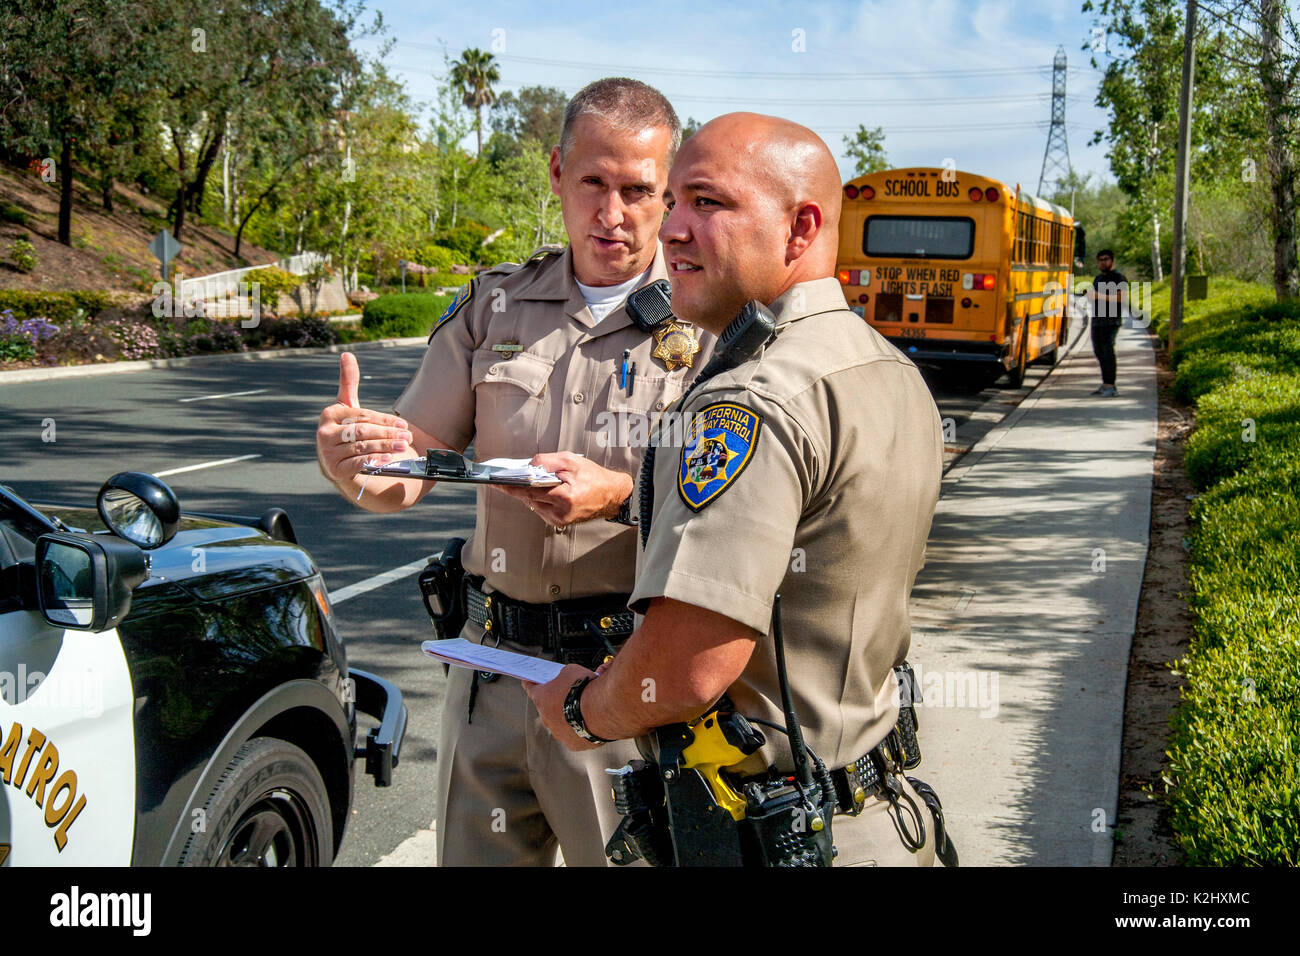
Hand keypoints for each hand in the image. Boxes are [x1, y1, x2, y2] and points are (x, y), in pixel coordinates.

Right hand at [316, 352, 413, 485]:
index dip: (385, 420)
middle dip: (388, 433)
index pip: (362, 415)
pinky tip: (388, 459)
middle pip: (363, 431)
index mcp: (329, 415)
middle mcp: (325, 433)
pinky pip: (356, 463)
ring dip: (385, 446)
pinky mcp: (334, 470)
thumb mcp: (347, 407)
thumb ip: (348, 382)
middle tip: (408, 436)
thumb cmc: (345, 430)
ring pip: (362, 447)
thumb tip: (346, 354)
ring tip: (403, 446)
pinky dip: (373, 461)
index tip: (404, 424)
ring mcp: (328, 453)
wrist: (336, 462)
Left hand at [494, 452, 632, 526]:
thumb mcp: (571, 460)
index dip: (511, 486)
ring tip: (532, 482)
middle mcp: (561, 512)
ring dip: (529, 493)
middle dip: (519, 487)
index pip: (530, 490)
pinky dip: (538, 499)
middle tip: (506, 478)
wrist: (611, 495)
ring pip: (533, 504)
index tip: (496, 482)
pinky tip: (543, 491)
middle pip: (529, 498)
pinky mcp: (560, 522)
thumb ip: (547, 461)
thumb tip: (528, 466)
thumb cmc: (593, 476)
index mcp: (565, 496)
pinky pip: (541, 509)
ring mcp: (560, 519)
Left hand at [522, 663, 603, 751]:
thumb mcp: (571, 670)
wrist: (601, 710)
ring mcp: (559, 733)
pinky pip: (574, 735)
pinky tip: (590, 721)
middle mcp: (546, 718)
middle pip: (547, 708)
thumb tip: (566, 677)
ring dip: (568, 717)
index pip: (530, 688)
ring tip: (584, 709)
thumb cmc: (585, 690)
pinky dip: (580, 729)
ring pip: (561, 724)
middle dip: (556, 701)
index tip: (531, 682)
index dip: (531, 684)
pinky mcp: (573, 744)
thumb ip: (563, 675)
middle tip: (569, 694)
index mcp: (541, 698)